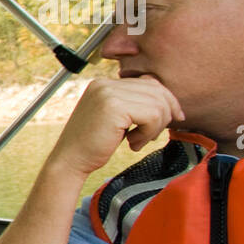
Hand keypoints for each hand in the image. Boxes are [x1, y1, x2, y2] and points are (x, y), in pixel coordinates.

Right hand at [47, 76, 184, 178]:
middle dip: (164, 114)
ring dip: (154, 127)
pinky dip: (148, 133)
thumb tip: (168, 100)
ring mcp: (108, 93)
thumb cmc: (92, 145)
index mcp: (103, 83)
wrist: (70, 161)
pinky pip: (152, 116)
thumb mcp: (114, 118)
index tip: (174, 118)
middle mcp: (105, 84)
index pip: (148, 82)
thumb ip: (133, 104)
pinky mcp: (114, 107)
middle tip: (150, 136)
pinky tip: (133, 143)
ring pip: (157, 104)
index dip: (166, 100)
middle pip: (156, 90)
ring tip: (138, 141)